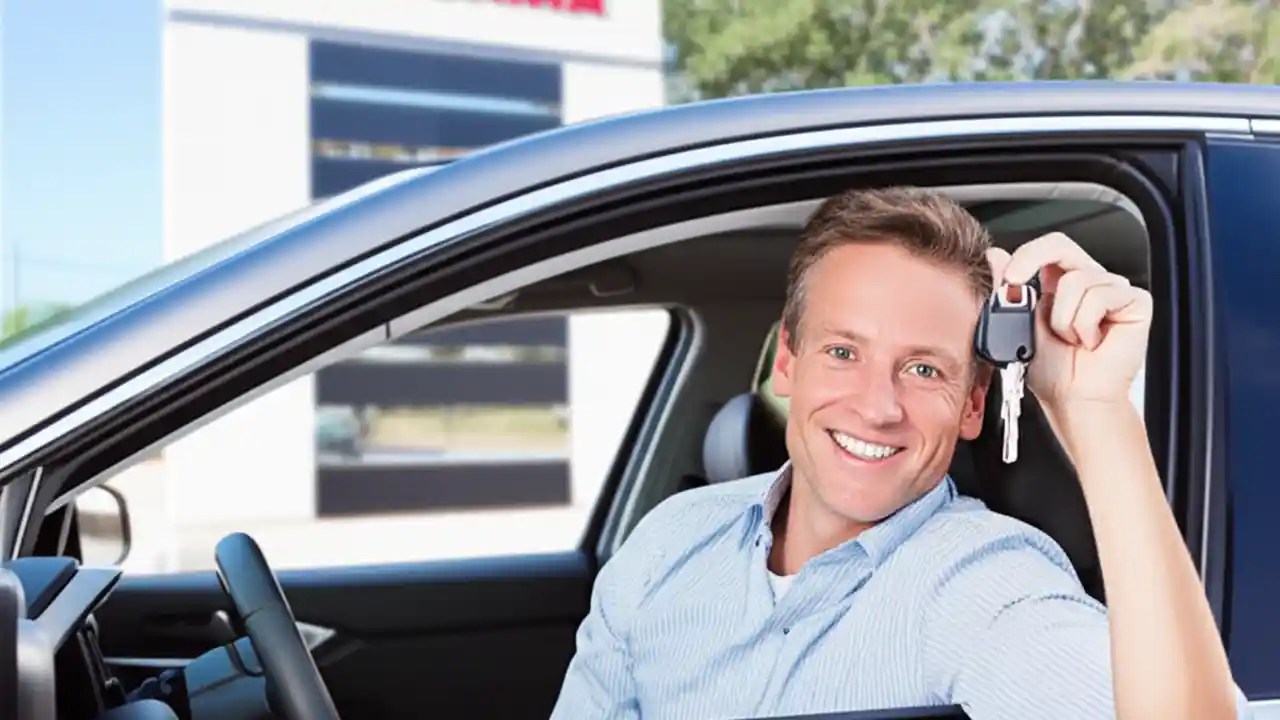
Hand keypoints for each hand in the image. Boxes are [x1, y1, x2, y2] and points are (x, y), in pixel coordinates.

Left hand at [986, 232, 1152, 410]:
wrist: (1074, 400)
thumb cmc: (1053, 371)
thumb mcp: (1020, 324)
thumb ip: (1008, 288)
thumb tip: (995, 254)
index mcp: (1060, 284)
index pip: (1048, 248)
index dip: (1026, 254)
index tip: (1008, 277)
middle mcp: (1088, 282)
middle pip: (1062, 245)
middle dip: (1033, 261)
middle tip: (1017, 284)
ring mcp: (1113, 289)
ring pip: (1077, 280)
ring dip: (1063, 319)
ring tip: (1072, 340)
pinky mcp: (1136, 302)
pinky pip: (1101, 297)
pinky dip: (1085, 325)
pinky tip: (1091, 342)